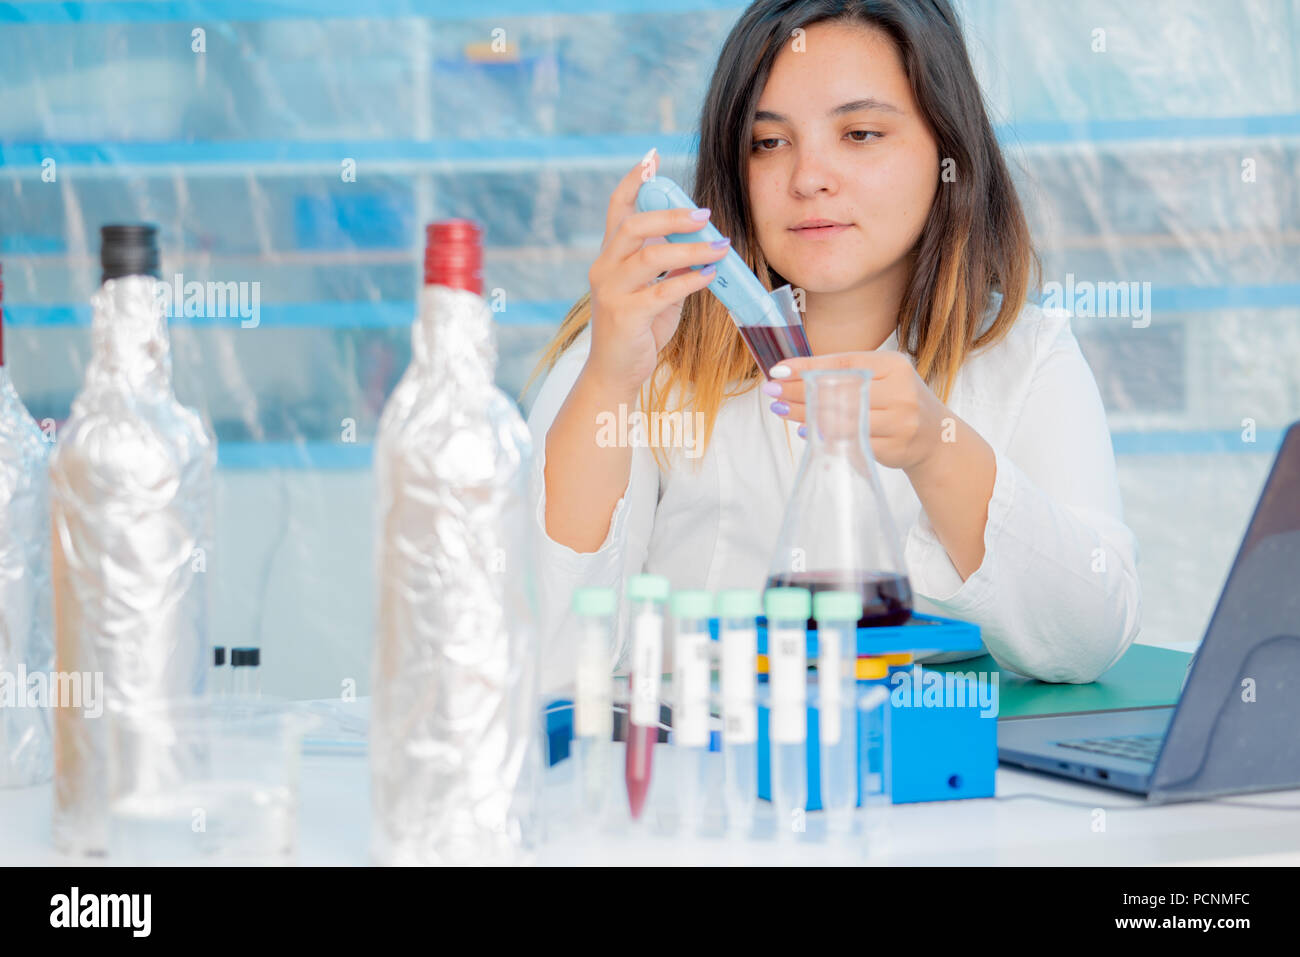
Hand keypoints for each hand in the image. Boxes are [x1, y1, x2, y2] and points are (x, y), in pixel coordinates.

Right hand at [584, 149, 731, 396]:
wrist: (615, 374)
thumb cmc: (637, 331)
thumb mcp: (654, 292)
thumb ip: (670, 267)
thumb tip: (701, 243)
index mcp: (610, 258)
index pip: (617, 209)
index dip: (634, 181)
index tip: (652, 158)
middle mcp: (604, 269)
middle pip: (634, 226)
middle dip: (671, 214)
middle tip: (705, 214)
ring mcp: (612, 292)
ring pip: (651, 256)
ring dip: (691, 248)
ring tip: (721, 246)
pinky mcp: (625, 316)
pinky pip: (662, 291)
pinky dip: (689, 280)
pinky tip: (710, 275)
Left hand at [763, 350, 949, 471]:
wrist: (937, 436)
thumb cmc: (897, 401)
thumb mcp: (882, 378)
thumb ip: (847, 374)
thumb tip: (794, 373)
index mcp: (894, 366)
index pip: (844, 363)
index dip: (808, 366)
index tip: (777, 369)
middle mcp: (900, 392)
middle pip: (840, 391)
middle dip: (799, 391)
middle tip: (771, 391)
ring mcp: (899, 422)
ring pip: (842, 419)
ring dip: (806, 414)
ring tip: (781, 409)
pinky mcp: (894, 448)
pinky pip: (852, 442)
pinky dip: (824, 436)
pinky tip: (805, 430)